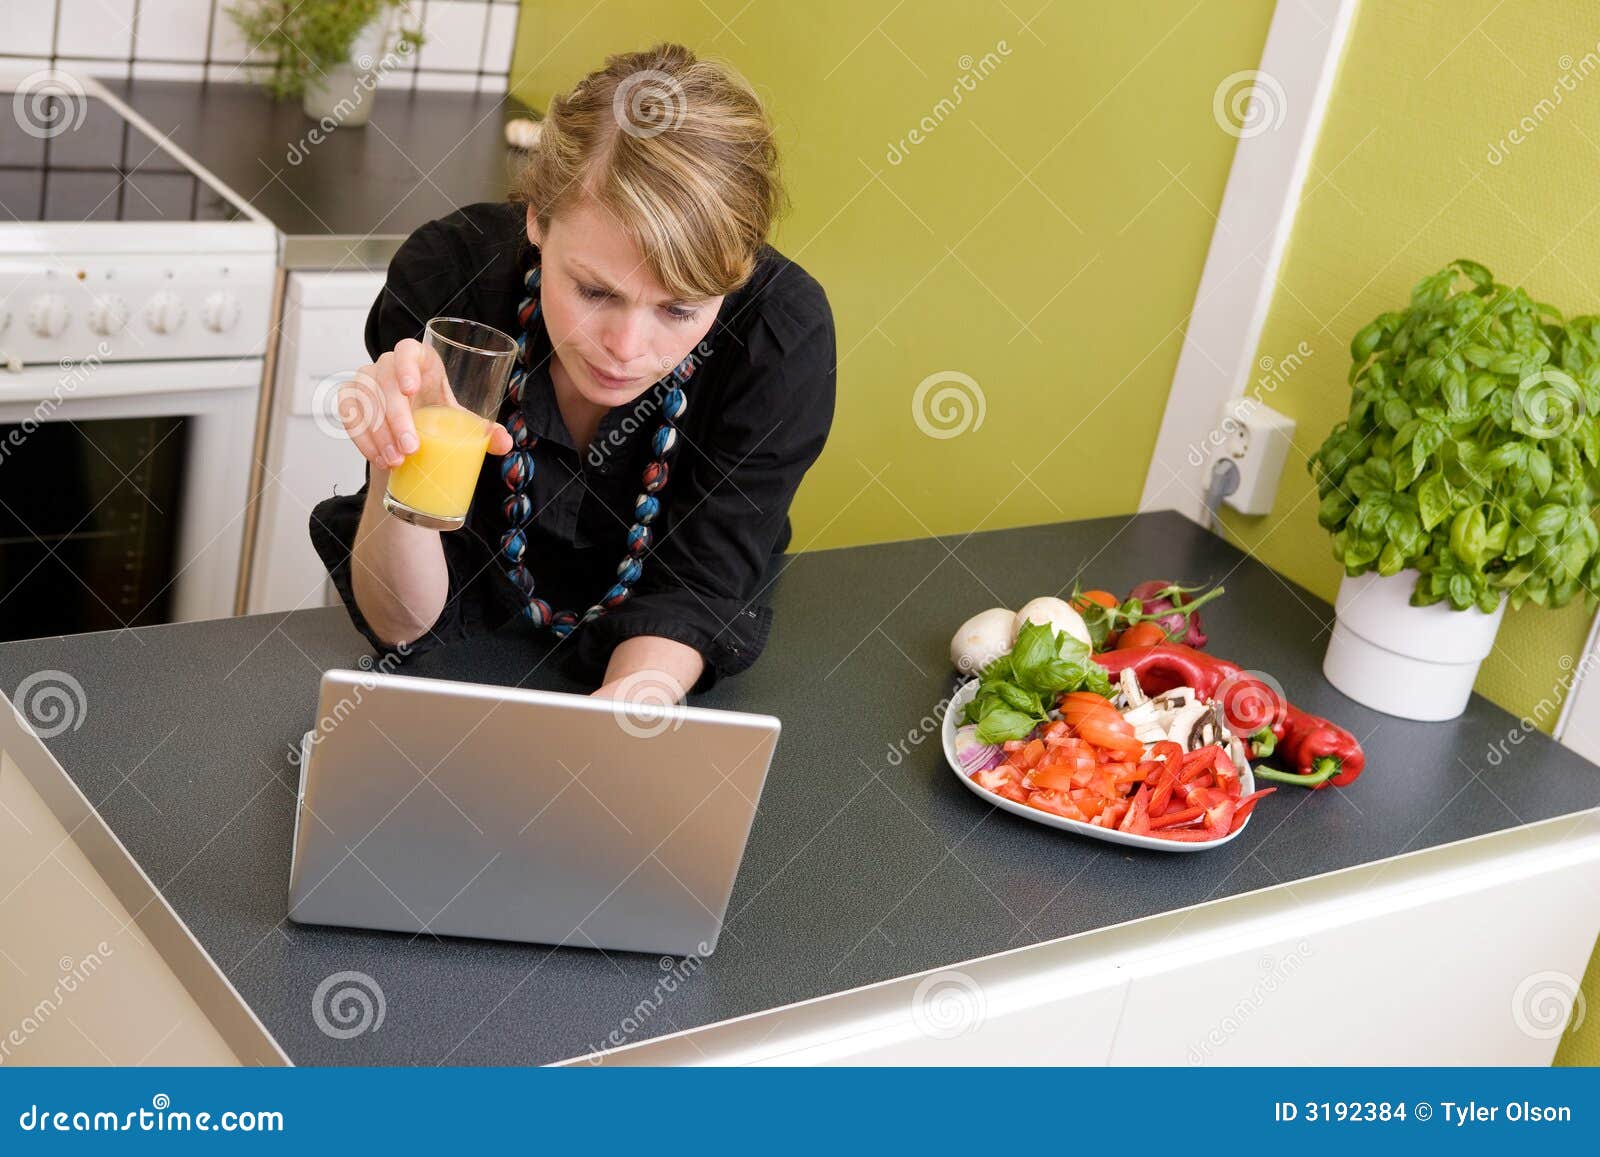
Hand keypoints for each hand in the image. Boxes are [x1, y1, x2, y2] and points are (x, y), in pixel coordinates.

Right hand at [339, 337, 513, 468]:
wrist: (411, 435)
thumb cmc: (438, 419)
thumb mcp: (461, 423)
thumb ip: (483, 431)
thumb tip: (504, 443)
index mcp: (422, 363)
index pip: (408, 349)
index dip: (406, 365)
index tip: (411, 390)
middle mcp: (390, 366)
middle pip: (386, 381)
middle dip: (396, 417)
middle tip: (411, 448)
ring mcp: (367, 381)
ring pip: (365, 400)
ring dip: (379, 433)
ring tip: (396, 462)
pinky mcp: (350, 399)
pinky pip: (349, 414)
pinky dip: (362, 438)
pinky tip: (377, 458)